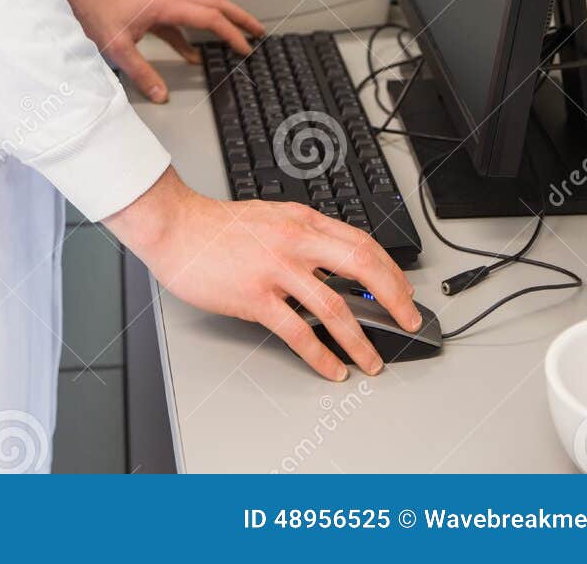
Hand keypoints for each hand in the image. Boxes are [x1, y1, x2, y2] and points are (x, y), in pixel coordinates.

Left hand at [65, 0, 263, 102]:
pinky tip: (194, 56)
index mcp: (167, 5)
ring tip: (236, 39)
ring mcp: (163, 3)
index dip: (231, 32)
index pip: (209, 16)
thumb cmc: (96, 10)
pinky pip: (181, 22)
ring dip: (221, 22)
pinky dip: (192, 37)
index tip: (246, 48)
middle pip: (215, 4)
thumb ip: (141, 73)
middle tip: (258, 32)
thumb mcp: (117, 47)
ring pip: (201, 8)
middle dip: (239, 17)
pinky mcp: (153, 10)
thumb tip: (161, 95)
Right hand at [106, 167, 421, 380]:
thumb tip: (333, 267)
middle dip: (395, 298)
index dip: (390, 270)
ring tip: (372, 360)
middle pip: (362, 266)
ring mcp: (276, 268)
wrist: (177, 227)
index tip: (403, 291)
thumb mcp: (271, 218)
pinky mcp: (255, 296)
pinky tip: (332, 367)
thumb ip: (302, 237)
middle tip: (409, 322)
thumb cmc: (217, 227)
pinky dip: (321, 355)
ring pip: (335, 306)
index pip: (361, 242)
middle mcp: (296, 240)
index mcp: (303, 220)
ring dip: (360, 339)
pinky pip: (298, 331)